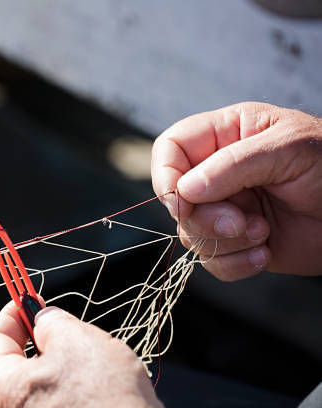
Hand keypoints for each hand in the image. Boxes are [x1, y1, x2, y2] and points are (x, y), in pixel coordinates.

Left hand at [0, 302, 161, 407]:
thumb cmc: (109, 400)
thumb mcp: (79, 341)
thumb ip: (52, 322)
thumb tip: (44, 319)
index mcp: (7, 391)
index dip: (8, 317)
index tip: (26, 302)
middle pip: (14, 365)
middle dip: (38, 340)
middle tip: (62, 327)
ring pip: (39, 384)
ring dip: (61, 364)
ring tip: (92, 360)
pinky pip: (56, 401)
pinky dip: (72, 386)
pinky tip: (99, 384)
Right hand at [152, 102, 321, 279]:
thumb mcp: (288, 148)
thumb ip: (233, 164)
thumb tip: (184, 190)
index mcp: (225, 136)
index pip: (170, 148)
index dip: (164, 174)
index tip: (180, 199)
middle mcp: (217, 174)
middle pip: (175, 199)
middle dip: (203, 217)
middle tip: (240, 222)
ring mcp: (226, 209)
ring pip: (190, 234)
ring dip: (224, 242)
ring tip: (264, 233)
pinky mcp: (237, 243)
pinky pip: (212, 262)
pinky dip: (235, 264)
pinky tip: (266, 253)